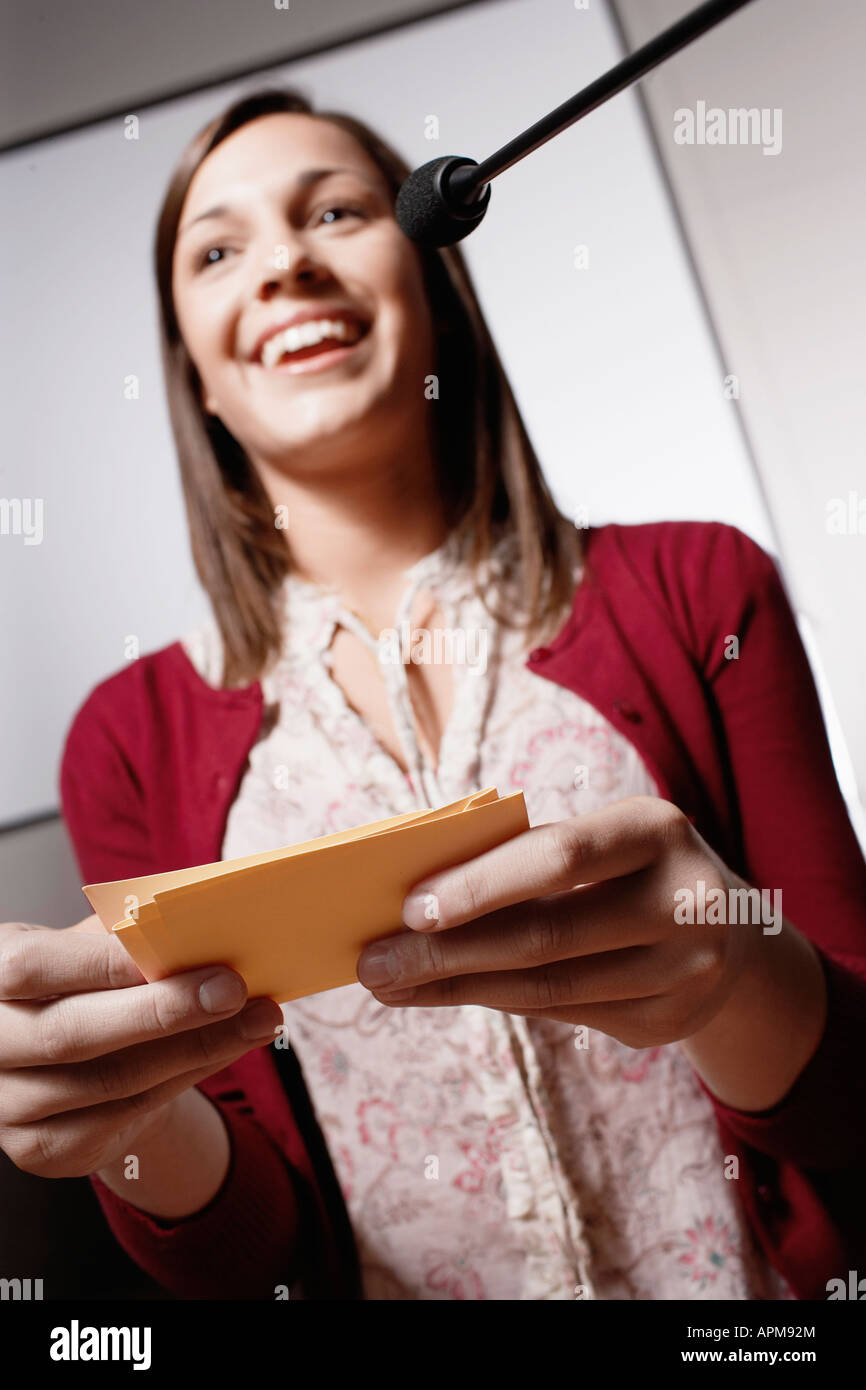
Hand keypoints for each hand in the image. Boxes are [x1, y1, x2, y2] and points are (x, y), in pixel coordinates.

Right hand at [0, 917, 282, 1179]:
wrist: (65, 1052)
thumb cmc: (80, 980)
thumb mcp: (87, 945)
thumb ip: (124, 935)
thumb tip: (198, 921)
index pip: (35, 968)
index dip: (104, 962)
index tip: (178, 946)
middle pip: (71, 1035)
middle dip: (163, 1011)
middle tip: (235, 989)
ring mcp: (8, 1105)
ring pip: (110, 1083)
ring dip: (196, 1049)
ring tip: (259, 1018)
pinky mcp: (42, 1148)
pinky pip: (124, 1117)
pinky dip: (186, 1080)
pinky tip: (229, 1049)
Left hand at [357, 797, 764, 1048]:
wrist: (730, 930)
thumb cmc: (628, 866)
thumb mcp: (602, 840)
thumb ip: (529, 857)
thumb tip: (417, 900)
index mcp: (657, 830)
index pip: (560, 858)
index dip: (481, 884)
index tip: (409, 908)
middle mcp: (685, 902)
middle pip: (546, 937)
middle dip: (446, 953)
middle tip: (374, 964)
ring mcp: (686, 972)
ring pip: (547, 989)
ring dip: (457, 989)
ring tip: (392, 985)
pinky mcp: (669, 1023)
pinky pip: (564, 1014)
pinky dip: (498, 1003)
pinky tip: (449, 993)